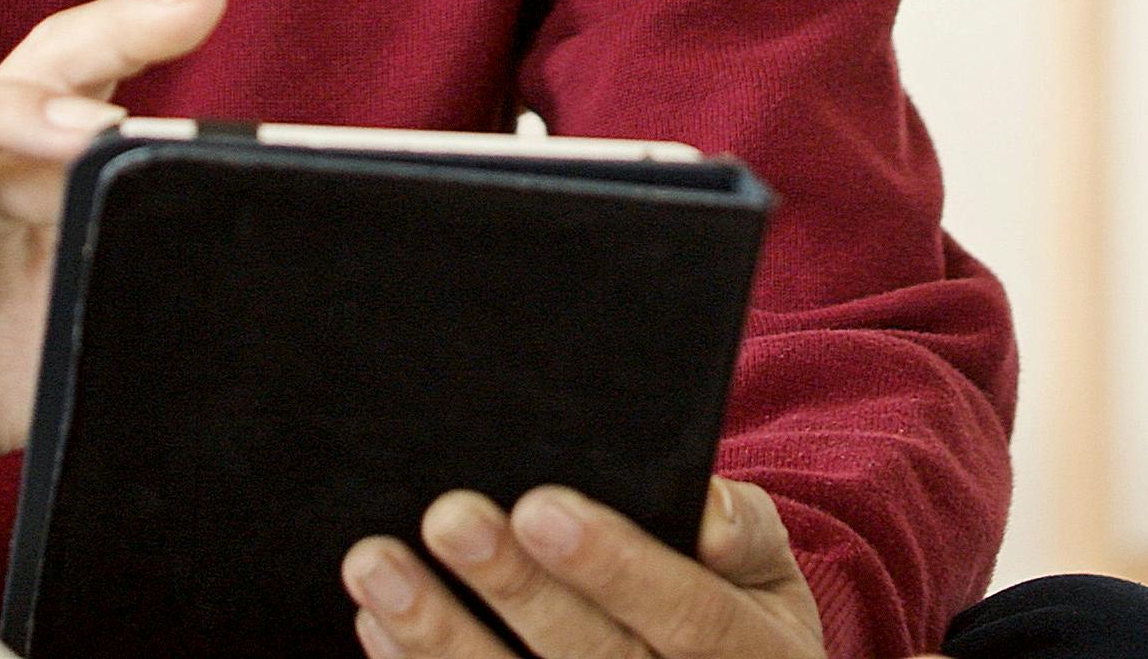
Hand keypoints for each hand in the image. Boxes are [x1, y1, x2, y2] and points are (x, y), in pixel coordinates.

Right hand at [0, 0, 227, 499]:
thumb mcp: (55, 347)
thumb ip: (124, 307)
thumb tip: (227, 305)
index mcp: (16, 180)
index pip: (80, 85)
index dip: (138, 36)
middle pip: (26, 73)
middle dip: (109, 33)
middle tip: (191, 6)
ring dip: (8, 111)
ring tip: (87, 123)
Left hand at [341, 476, 824, 658]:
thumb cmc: (737, 615)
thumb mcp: (770, 574)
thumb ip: (745, 535)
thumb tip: (705, 514)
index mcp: (752, 658)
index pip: (688, 617)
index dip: (615, 567)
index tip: (541, 505)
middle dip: (514, 590)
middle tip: (449, 517)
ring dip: (438, 638)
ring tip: (377, 565)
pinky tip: (378, 622)